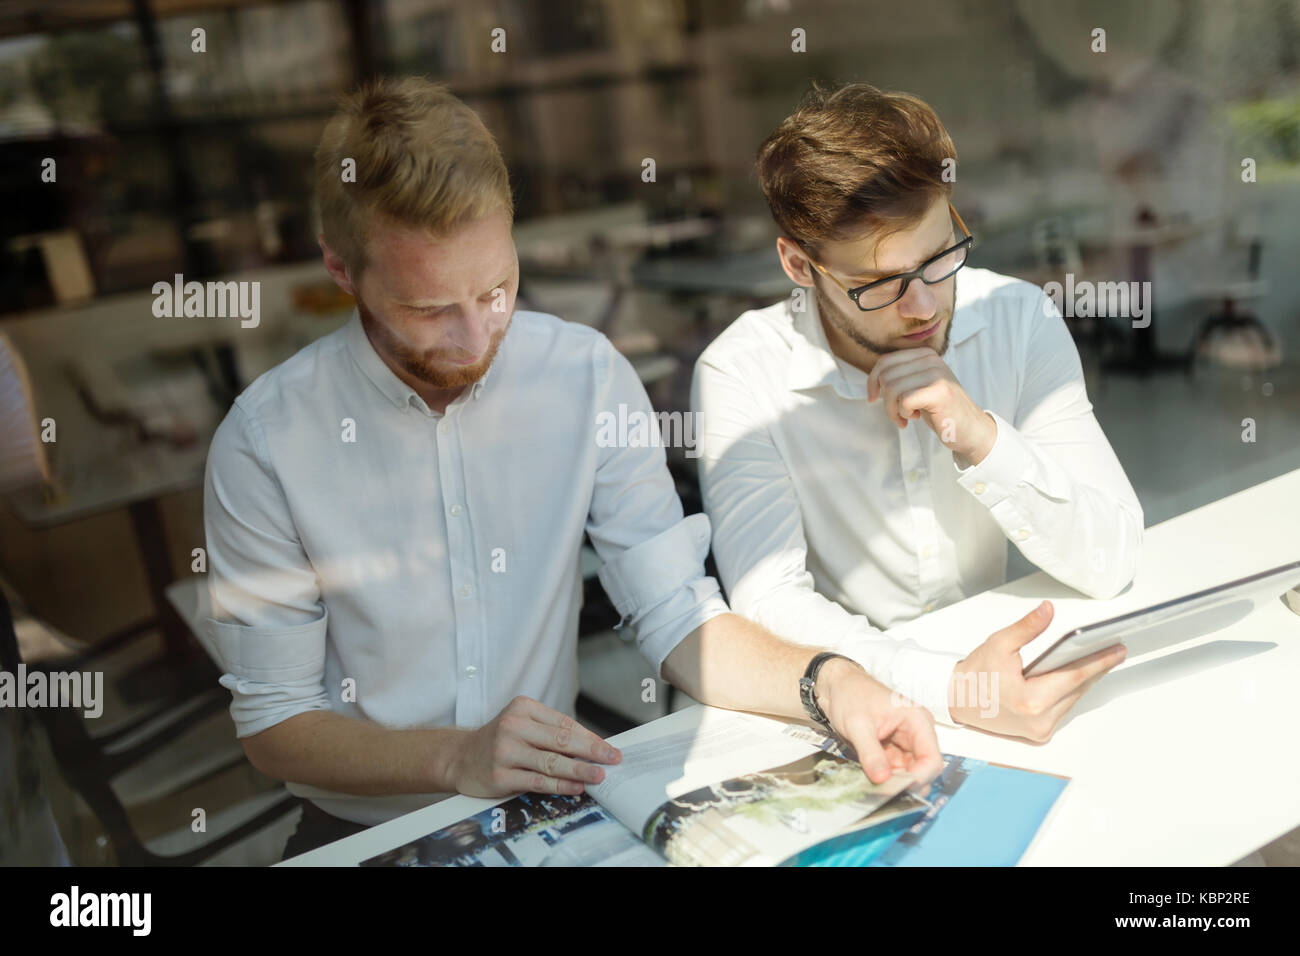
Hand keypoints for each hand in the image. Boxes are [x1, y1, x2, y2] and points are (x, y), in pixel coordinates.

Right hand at [449, 696, 621, 797]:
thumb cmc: (500, 741)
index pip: (564, 723)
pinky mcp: (500, 775)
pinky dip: (560, 785)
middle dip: (591, 751)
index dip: (590, 737)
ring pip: (551, 762)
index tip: (608, 748)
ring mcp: (504, 750)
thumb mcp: (523, 725)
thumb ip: (551, 733)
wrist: (460, 757)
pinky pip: (537, 781)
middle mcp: (513, 726)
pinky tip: (575, 787)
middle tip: (612, 759)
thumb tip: (592, 748)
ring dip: (579, 770)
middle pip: (561, 740)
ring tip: (599, 776)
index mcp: (523, 707)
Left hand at [815, 658, 943, 791]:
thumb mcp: (858, 725)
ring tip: (874, 791)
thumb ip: (871, 753)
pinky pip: (894, 771)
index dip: (919, 778)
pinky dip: (885, 779)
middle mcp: (917, 734)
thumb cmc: (850, 695)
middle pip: (922, 770)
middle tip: (883, 795)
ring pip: (908, 774)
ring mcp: (905, 744)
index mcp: (917, 721)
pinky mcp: (893, 751)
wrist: (836, 687)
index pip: (932, 759)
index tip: (898, 790)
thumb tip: (883, 780)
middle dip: (905, 784)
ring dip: (894, 784)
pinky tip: (871, 784)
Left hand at [866, 348, 996, 463]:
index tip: (873, 398)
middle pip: (886, 376)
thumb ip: (901, 376)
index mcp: (924, 355)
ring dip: (893, 410)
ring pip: (892, 388)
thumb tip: (873, 378)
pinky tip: (915, 418)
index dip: (873, 381)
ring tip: (905, 417)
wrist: (970, 428)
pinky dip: (903, 414)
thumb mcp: (919, 386)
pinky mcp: (939, 391)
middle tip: (898, 414)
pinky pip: (904, 401)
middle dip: (885, 400)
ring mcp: (936, 374)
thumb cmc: (940, 410)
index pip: (885, 361)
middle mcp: (931, 360)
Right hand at [949, 601, 1125, 741]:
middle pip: (1077, 688)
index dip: (1099, 661)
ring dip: (1083, 680)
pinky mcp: (1039, 732)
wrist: (956, 700)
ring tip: (1097, 659)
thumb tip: (1048, 611)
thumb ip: (1027, 628)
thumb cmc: (975, 675)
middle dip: (1095, 668)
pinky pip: (1063, 708)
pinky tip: (1074, 677)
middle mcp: (1039, 719)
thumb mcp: (999, 644)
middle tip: (1113, 649)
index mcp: (1030, 700)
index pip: (1075, 676)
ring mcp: (1040, 729)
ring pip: (1072, 699)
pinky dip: (1069, 691)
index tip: (1117, 650)